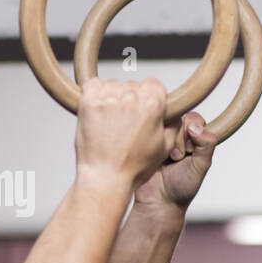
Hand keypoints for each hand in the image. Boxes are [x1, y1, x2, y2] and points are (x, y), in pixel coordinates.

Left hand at [74, 76, 168, 192]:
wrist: (104, 178)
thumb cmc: (132, 167)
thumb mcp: (165, 147)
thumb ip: (173, 123)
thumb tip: (173, 111)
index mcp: (152, 105)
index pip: (153, 84)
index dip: (149, 97)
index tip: (143, 108)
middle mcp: (131, 98)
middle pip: (132, 85)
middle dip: (130, 100)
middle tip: (125, 122)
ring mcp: (108, 99)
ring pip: (112, 86)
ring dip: (112, 98)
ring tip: (110, 122)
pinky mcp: (89, 102)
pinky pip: (92, 85)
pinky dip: (94, 95)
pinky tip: (98, 112)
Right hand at [134, 111, 215, 212]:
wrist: (157, 201)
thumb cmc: (182, 187)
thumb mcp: (200, 167)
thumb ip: (206, 146)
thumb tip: (195, 126)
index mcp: (195, 139)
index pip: (196, 119)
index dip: (193, 133)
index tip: (190, 152)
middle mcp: (179, 135)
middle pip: (180, 119)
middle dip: (180, 140)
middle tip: (177, 158)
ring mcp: (162, 137)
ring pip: (165, 123)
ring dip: (167, 142)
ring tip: (167, 159)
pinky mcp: (147, 140)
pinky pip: (149, 129)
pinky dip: (154, 141)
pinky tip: (156, 156)